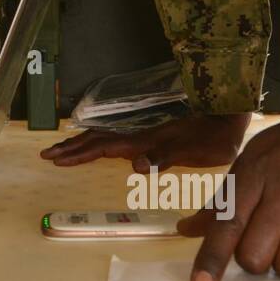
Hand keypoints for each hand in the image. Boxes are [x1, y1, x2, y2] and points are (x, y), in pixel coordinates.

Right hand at [40, 112, 251, 170]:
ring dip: (82, 144)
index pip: (104, 147)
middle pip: (98, 141)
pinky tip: (97, 143)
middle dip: (72, 148)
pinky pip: (117, 137)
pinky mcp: (155, 133)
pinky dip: (99, 141)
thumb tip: (135, 166)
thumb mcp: (196, 150)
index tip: (56, 159)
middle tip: (48, 155)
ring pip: (105, 137)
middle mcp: (141, 135)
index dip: (79, 154)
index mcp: (145, 140)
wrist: (231, 113)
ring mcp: (146, 132)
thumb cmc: (216, 136)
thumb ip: (165, 155)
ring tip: (63, 150)